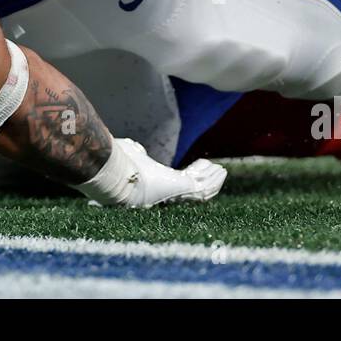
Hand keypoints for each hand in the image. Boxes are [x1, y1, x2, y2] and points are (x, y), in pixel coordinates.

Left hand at [77, 138, 226, 208]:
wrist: (120, 174)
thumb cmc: (122, 165)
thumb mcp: (132, 154)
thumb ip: (137, 152)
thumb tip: (137, 148)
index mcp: (158, 186)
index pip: (181, 184)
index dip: (192, 175)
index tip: (198, 167)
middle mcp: (169, 193)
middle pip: (195, 189)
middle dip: (207, 179)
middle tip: (218, 170)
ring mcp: (177, 193)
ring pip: (202, 189)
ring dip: (213, 179)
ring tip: (220, 170)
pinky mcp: (183, 188)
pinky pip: (204, 187)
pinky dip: (213, 180)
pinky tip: (219, 171)